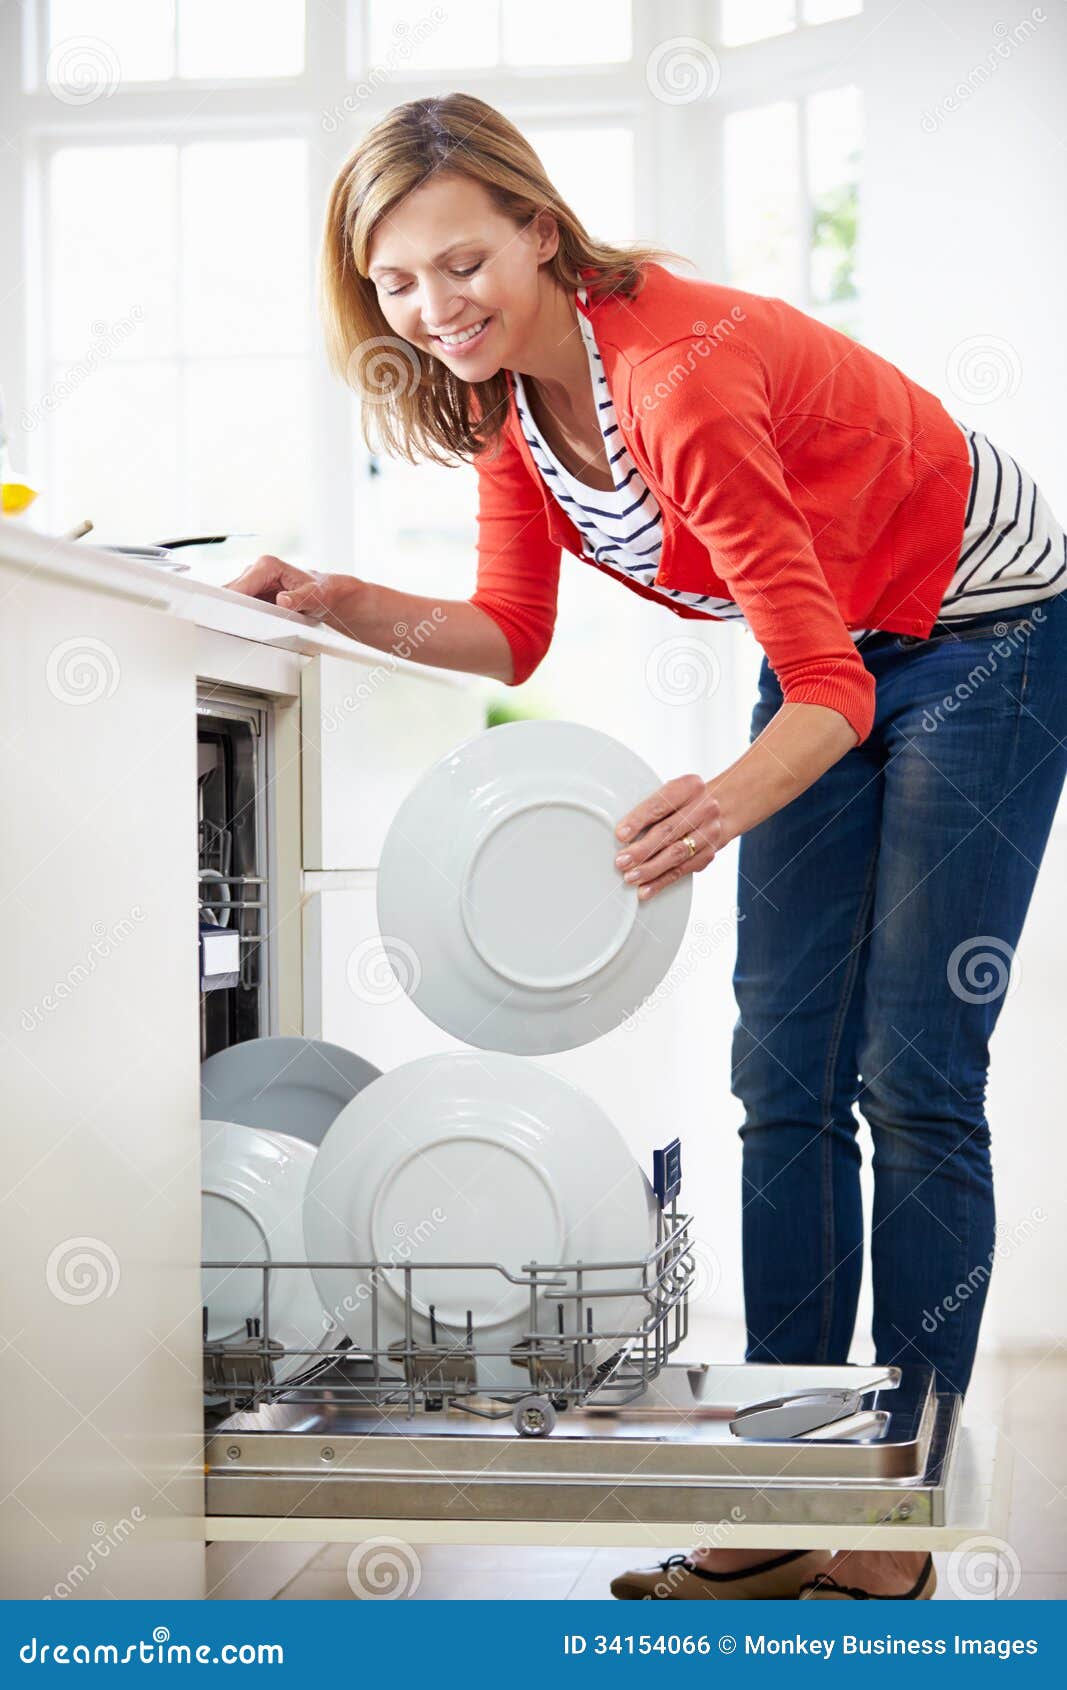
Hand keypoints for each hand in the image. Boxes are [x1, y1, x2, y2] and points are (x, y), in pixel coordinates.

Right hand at [223, 555, 354, 624]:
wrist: (324, 594)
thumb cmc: (320, 591)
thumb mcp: (314, 596)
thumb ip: (298, 599)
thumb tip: (282, 600)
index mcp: (268, 565)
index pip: (242, 584)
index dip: (232, 599)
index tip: (223, 612)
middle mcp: (257, 570)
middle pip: (232, 590)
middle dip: (229, 607)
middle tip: (224, 624)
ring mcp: (253, 582)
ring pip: (233, 598)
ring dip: (232, 612)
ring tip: (232, 626)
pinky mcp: (253, 593)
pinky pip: (240, 604)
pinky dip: (238, 614)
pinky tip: (238, 624)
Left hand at [614, 773, 721, 901]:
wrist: (726, 807)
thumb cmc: (688, 800)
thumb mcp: (675, 791)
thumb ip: (652, 807)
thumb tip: (622, 834)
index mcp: (689, 787)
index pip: (660, 804)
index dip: (638, 820)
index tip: (620, 835)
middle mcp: (703, 808)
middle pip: (668, 832)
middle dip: (642, 849)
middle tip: (622, 861)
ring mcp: (709, 832)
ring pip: (676, 854)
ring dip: (650, 868)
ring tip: (631, 877)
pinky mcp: (709, 853)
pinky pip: (683, 870)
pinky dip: (662, 881)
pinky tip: (646, 888)